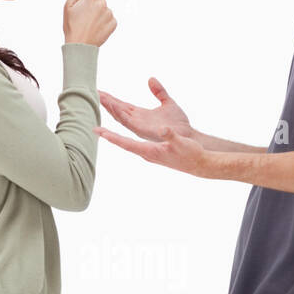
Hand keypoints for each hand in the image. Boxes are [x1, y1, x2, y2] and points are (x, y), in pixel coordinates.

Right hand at [63, 0, 128, 46]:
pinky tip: (96, 28)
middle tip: (83, 16)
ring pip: (105, 9)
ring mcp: (109, 14)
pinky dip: (103, 22)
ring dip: (98, 14)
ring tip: (89, 24)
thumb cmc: (72, 25)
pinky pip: (109, 18)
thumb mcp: (67, 5)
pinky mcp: (114, 24)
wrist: (79, 47)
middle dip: (93, 3)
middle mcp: (103, 4)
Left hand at [93, 122, 211, 177]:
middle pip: (123, 143)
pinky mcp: (153, 152)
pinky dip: (125, 139)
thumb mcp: (181, 142)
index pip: (126, 143)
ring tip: (103, 130)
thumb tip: (162, 129)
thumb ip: (170, 135)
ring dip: (116, 137)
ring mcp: (149, 154)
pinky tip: (122, 136)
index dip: (112, 137)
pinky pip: (135, 145)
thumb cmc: (191, 154)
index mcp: (149, 151)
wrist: (199, 164)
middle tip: (94, 128)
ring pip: (128, 144)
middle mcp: (146, 153)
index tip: (98, 132)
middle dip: (109, 135)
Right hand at [97, 76, 193, 141]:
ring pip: (119, 115)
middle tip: (93, 92)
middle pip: (117, 109)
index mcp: (140, 114)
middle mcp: (137, 121)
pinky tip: (113, 105)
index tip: (98, 90)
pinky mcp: (143, 130)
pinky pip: (128, 121)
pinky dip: (119, 113)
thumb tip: (151, 79)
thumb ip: (159, 91)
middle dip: (105, 101)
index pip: (121, 105)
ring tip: (99, 96)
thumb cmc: (179, 123)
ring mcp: (139, 126)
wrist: (188, 135)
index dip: (110, 98)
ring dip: (109, 106)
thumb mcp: (168, 102)